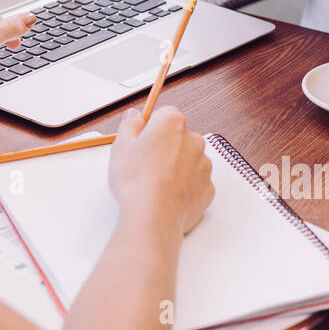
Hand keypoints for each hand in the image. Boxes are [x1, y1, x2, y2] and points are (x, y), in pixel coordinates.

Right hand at [109, 106, 213, 234]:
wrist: (154, 215)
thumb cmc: (138, 179)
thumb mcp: (121, 145)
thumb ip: (130, 124)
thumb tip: (134, 116)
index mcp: (172, 123)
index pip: (165, 114)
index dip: (151, 128)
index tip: (141, 139)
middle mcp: (193, 140)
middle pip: (179, 137)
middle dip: (165, 147)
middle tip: (144, 164)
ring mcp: (203, 165)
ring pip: (189, 160)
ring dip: (176, 167)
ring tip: (155, 183)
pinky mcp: (207, 188)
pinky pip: (195, 183)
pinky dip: (184, 187)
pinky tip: (167, 195)